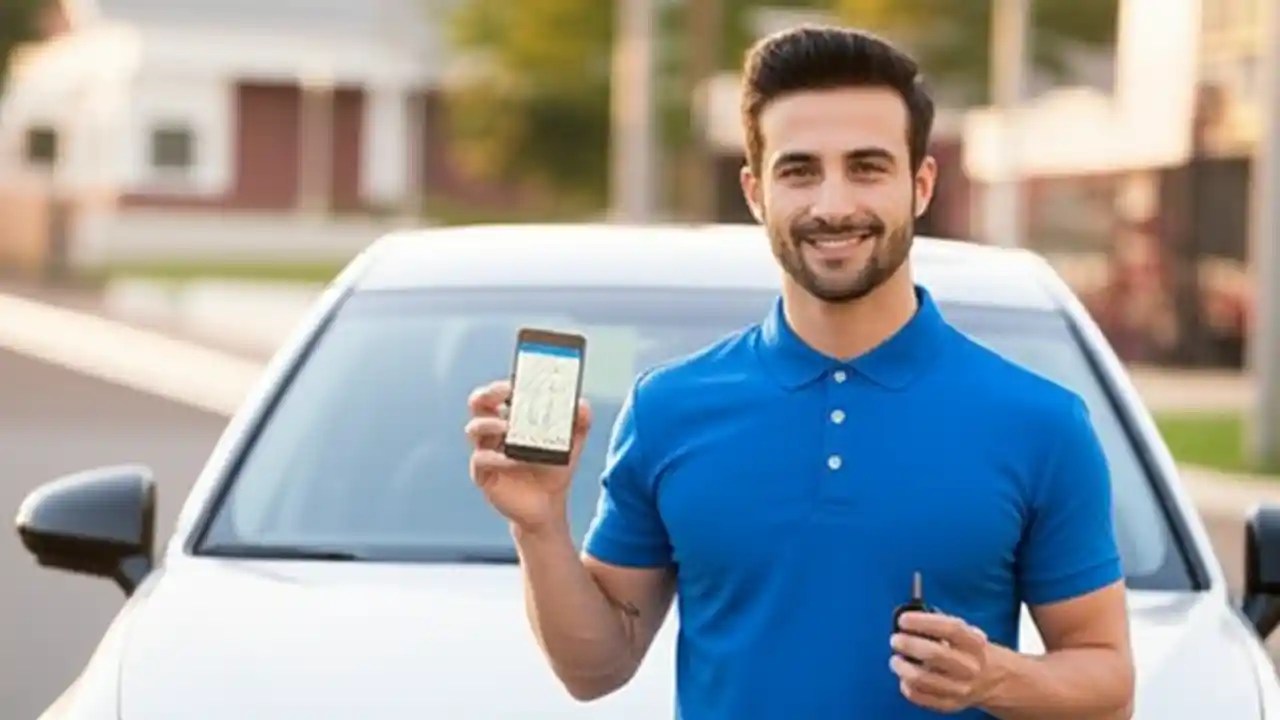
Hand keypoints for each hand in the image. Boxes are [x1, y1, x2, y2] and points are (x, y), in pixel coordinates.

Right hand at [463, 379, 591, 532]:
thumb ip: (579, 423)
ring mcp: (486, 452)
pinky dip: (497, 458)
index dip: (503, 384)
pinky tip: (513, 461)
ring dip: (491, 424)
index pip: (497, 393)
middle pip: (477, 403)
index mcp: (511, 418)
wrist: (548, 505)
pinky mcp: (483, 474)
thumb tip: (582, 405)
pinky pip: (481, 460)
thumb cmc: (554, 469)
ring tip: (509, 428)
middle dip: (488, 394)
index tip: (517, 380)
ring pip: (473, 428)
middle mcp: (493, 431)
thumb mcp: (572, 444)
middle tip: (506, 394)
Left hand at [890, 611, 991, 713]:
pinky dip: (905, 685)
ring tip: (896, 660)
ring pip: (921, 679)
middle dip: (908, 644)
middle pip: (933, 654)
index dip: (923, 622)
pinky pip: (918, 696)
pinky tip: (905, 677)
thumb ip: (938, 624)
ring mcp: (961, 688)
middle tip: (895, 640)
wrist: (990, 679)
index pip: (951, 629)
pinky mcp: (949, 704)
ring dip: (901, 667)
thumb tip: (907, 621)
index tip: (903, 620)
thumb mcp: (963, 632)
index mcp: (975, 643)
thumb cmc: (965, 648)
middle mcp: (970, 667)